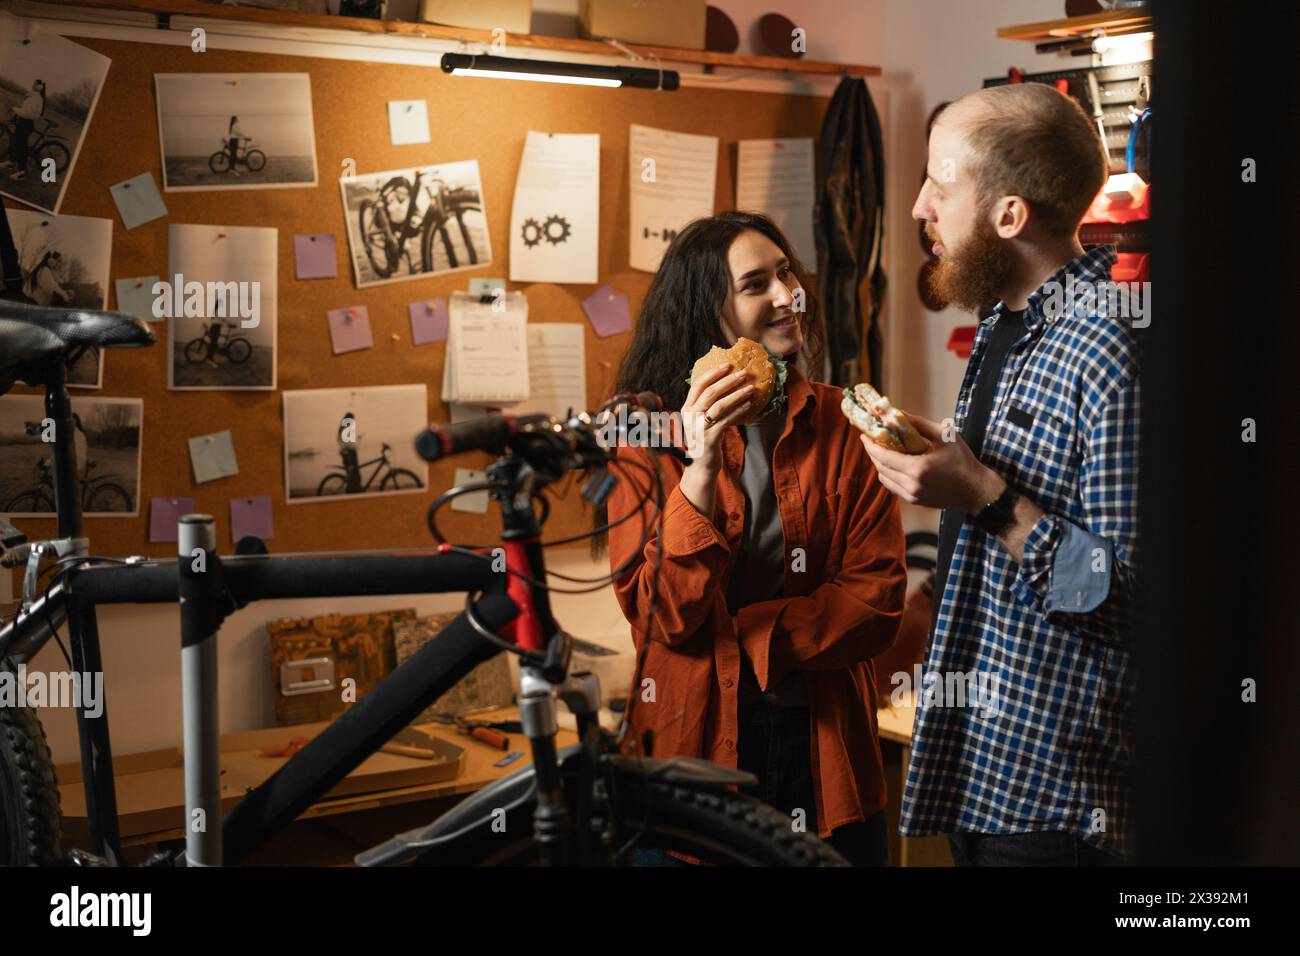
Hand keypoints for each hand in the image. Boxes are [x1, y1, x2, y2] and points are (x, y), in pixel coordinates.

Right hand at [679, 362, 754, 473]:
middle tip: (743, 374)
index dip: (712, 373)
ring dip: (737, 395)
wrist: (701, 465)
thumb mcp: (701, 420)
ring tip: (751, 388)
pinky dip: (739, 411)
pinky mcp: (710, 438)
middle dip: (728, 381)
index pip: (697, 385)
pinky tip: (749, 406)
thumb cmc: (705, 438)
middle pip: (710, 393)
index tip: (727, 365)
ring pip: (720, 405)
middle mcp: (690, 416)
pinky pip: (727, 420)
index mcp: (686, 408)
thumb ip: (707, 405)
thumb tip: (727, 384)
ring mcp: (699, 427)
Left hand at [859, 412, 1005, 512]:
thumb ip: (918, 424)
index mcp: (918, 468)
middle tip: (871, 440)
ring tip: (882, 450)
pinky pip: (893, 487)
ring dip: (880, 464)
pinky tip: (893, 464)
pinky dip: (889, 474)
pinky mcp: (914, 501)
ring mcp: (912, 495)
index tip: (864, 435)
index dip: (870, 445)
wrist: (975, 489)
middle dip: (873, 453)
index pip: (884, 457)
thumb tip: (896, 414)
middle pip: (880, 468)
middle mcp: (911, 485)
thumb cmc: (962, 460)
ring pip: (884, 479)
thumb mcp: (943, 435)